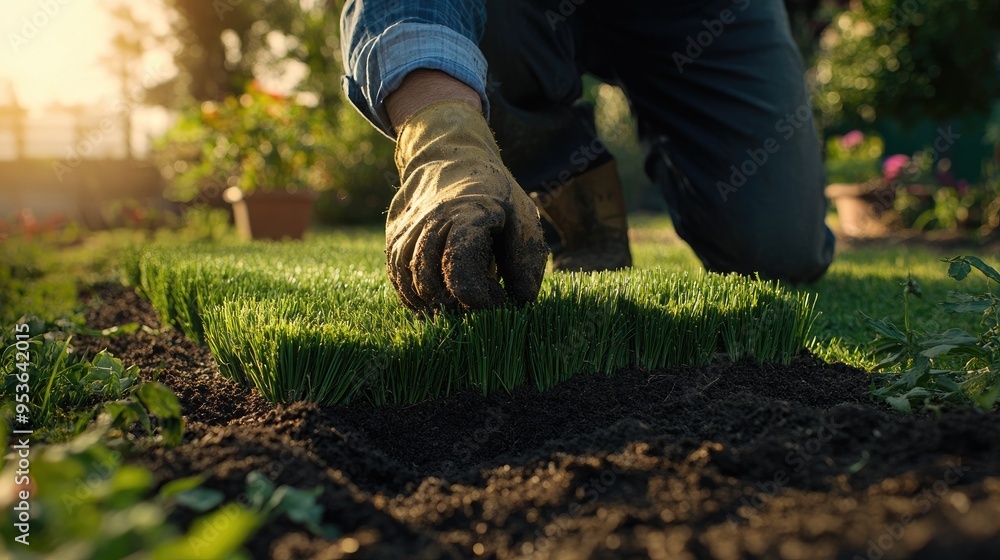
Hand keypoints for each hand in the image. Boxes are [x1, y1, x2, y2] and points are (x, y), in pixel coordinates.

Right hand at [386, 101, 548, 312]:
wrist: (451, 160)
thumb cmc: (494, 195)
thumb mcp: (523, 216)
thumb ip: (526, 259)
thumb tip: (522, 301)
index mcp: (466, 215)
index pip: (459, 265)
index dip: (478, 296)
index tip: (498, 302)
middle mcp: (430, 222)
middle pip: (431, 279)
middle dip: (455, 306)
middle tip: (479, 313)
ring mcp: (408, 230)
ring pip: (410, 281)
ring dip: (434, 306)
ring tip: (459, 312)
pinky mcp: (395, 239)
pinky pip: (398, 278)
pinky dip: (414, 300)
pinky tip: (435, 306)